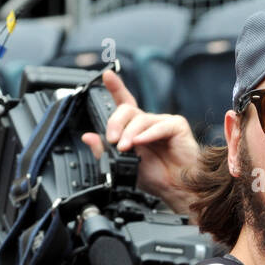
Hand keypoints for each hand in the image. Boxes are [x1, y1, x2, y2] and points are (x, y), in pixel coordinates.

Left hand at [81, 69, 200, 210]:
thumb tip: (88, 137)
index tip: (107, 76)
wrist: (175, 188)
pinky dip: (148, 135)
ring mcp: (163, 122)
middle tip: (112, 140)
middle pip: (127, 109)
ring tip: (125, 149)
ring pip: (141, 119)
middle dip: (115, 123)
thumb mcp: (122, 165)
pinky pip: (160, 125)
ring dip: (129, 134)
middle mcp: (148, 123)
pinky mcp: (177, 126)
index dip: (115, 87)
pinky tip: (141, 143)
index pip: (124, 103)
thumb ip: (104, 151)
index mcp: (135, 129)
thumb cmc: (154, 177)